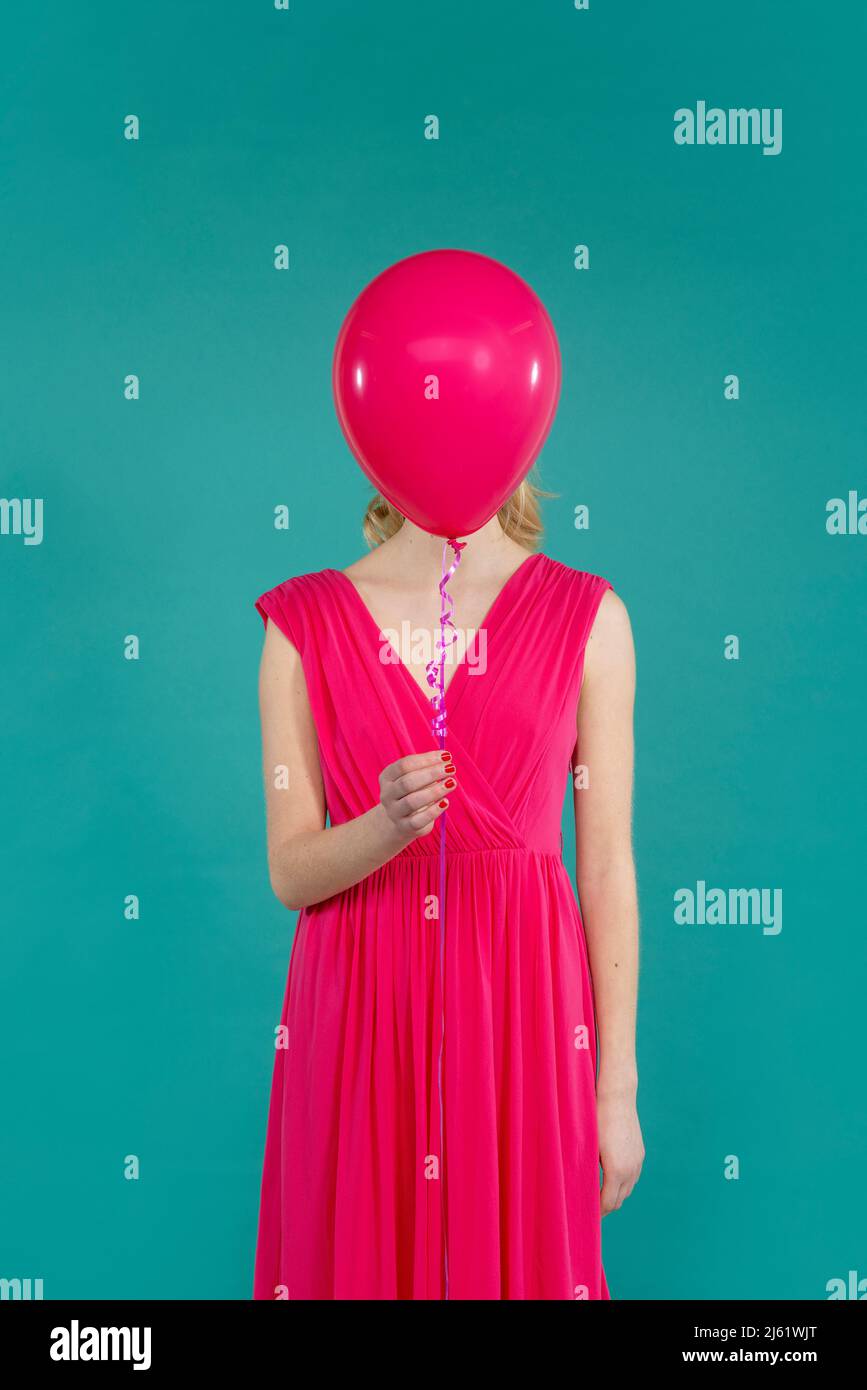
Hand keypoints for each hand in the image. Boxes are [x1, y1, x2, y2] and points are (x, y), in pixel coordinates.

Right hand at [376, 750, 457, 845]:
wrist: (400, 821)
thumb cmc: (412, 792)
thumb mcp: (415, 778)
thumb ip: (426, 768)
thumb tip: (445, 759)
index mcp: (387, 777)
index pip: (404, 765)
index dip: (426, 759)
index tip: (446, 756)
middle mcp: (387, 794)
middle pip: (407, 782)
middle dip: (431, 774)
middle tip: (451, 768)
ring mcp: (394, 812)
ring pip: (412, 801)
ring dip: (434, 791)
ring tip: (452, 783)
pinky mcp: (405, 827)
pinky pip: (418, 820)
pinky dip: (434, 811)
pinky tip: (446, 802)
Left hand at [598, 1087, 644, 1215]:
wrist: (617, 1097)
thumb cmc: (597, 1120)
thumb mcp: (588, 1146)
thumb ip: (587, 1170)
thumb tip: (579, 1188)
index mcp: (616, 1171)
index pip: (608, 1202)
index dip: (597, 1212)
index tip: (586, 1215)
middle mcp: (631, 1170)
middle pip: (619, 1200)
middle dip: (606, 1207)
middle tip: (590, 1209)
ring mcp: (638, 1162)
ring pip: (628, 1189)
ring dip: (615, 1195)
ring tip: (599, 1196)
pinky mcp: (640, 1153)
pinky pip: (632, 1177)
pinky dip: (622, 1184)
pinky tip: (611, 1179)